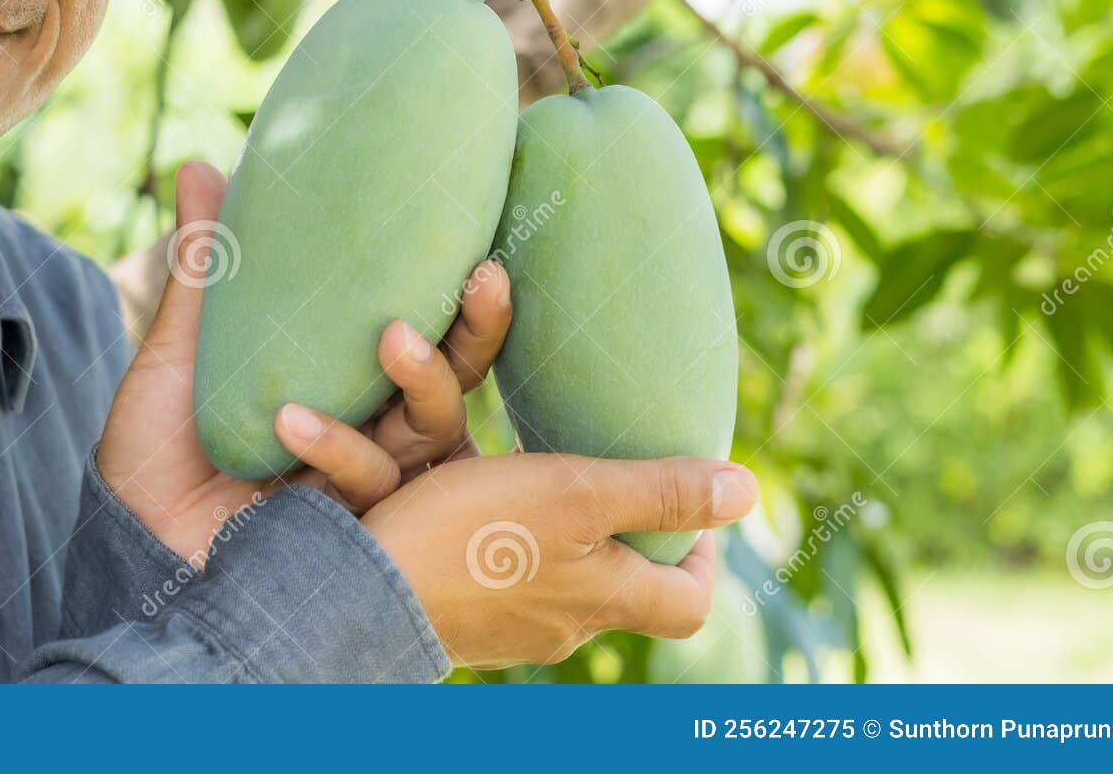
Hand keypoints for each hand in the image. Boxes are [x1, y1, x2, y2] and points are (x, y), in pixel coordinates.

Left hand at [97, 160, 511, 563]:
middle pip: (454, 382)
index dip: (462, 295)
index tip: (479, 238)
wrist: (122, 544)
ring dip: (423, 379)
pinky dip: (336, 444)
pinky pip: (368, 484)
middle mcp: (370, 438)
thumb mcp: (182, 350)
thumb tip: (199, 164)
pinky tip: (289, 418)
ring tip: (393, 337)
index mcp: (348, 388)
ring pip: (432, 432)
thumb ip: (205, 266)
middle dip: (476, 331)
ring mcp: (363, 490)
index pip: (427, 337)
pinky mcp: (346, 534)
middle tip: (482, 277)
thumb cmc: (157, 452)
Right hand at [363, 452, 759, 668]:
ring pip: (565, 586)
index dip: (705, 556)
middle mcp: (566, 627)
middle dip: (630, 537)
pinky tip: (482, 510)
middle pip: (627, 591)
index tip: (690, 507)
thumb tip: (747, 490)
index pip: (690, 604)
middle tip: (612, 481)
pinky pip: (509, 585)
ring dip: (569, 539)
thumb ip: (660, 490)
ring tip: (544, 484)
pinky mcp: (465, 619)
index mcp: (606, 598)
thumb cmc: (475, 537)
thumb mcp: (575, 493)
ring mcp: (513, 631)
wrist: (365, 587)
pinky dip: (514, 549)